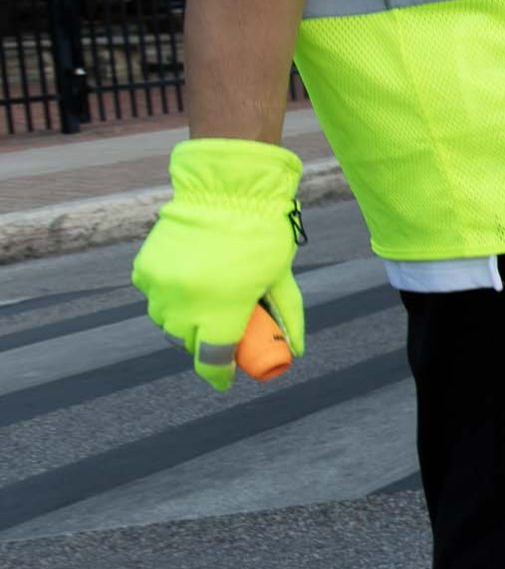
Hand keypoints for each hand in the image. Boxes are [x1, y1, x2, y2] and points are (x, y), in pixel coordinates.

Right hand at [130, 139, 306, 389]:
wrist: (228, 190)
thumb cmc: (263, 234)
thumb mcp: (281, 277)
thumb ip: (287, 316)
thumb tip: (295, 351)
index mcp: (223, 309)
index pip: (212, 358)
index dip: (219, 373)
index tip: (225, 377)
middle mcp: (186, 302)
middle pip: (186, 343)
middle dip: (202, 343)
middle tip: (219, 332)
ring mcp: (162, 286)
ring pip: (165, 322)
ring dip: (182, 321)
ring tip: (204, 303)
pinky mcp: (145, 268)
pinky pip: (153, 295)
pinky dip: (166, 296)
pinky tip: (187, 281)